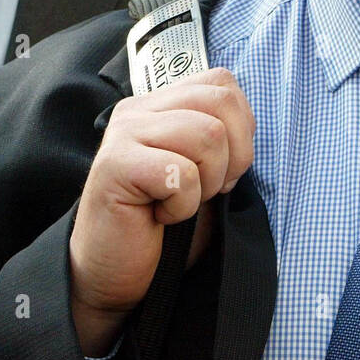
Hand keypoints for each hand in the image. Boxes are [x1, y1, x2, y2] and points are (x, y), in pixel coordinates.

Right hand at [68, 67, 254, 356]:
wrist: (113, 276)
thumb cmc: (161, 229)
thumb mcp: (203, 173)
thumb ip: (220, 137)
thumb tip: (246, 124)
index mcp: (159, 104)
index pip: (222, 83)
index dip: (242, 128)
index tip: (224, 170)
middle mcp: (138, 110)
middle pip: (221, 101)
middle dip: (234, 155)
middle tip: (208, 190)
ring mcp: (124, 134)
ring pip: (207, 134)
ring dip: (206, 183)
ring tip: (178, 202)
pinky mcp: (114, 165)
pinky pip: (180, 173)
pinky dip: (183, 205)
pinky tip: (160, 215)